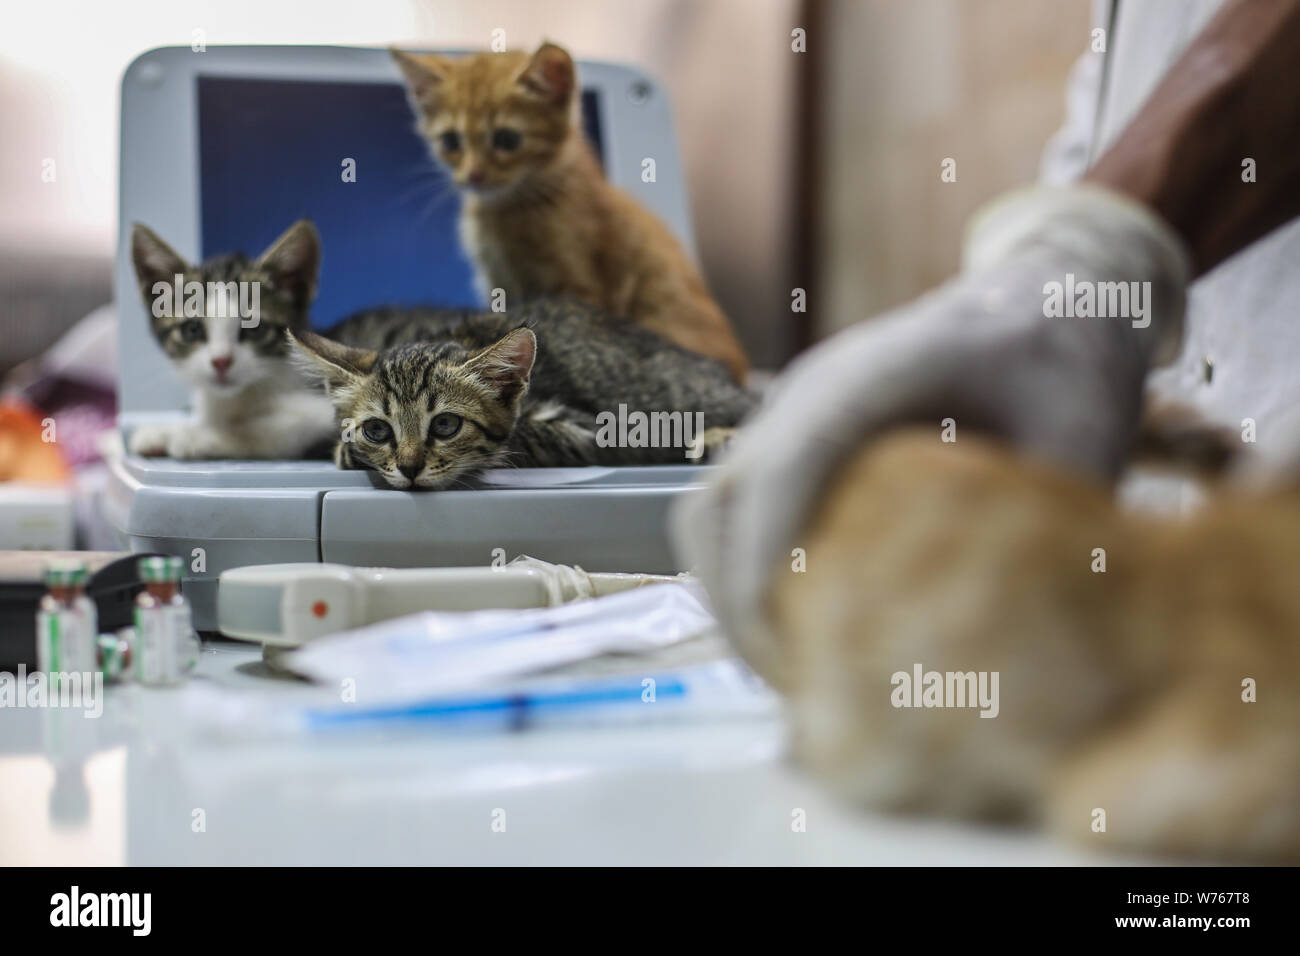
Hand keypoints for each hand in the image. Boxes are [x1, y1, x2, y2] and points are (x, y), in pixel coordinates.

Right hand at [672, 185, 1190, 662]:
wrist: (1041, 296)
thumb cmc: (1069, 357)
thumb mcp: (1086, 432)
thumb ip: (1046, 523)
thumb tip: (1006, 637)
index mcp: (877, 374)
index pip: (785, 468)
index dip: (769, 563)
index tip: (789, 652)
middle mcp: (810, 393)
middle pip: (717, 503)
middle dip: (737, 606)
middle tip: (799, 686)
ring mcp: (791, 415)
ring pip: (710, 513)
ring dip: (732, 598)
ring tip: (794, 668)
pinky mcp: (795, 440)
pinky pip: (736, 513)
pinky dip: (748, 578)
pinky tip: (806, 626)